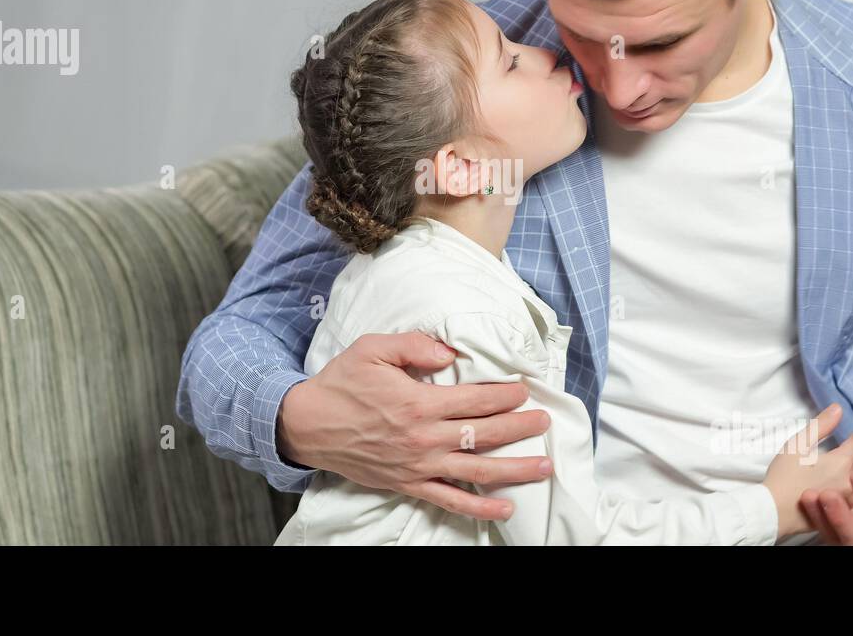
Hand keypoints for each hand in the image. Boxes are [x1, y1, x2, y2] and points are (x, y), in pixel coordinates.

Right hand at [277, 331, 553, 520]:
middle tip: (545, 422)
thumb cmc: (342, 383)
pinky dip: (478, 507)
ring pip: (476, 470)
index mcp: (418, 402)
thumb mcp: (372, 349)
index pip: (475, 400)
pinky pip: (449, 500)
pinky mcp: (408, 484)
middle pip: (484, 434)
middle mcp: (423, 437)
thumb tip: (450, 352)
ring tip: (544, 466)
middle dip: (520, 428)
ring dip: (514, 470)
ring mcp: (417, 465)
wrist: (307, 424)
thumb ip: (414, 345)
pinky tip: (504, 507)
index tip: (525, 390)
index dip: (505, 395)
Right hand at [762, 403, 852, 538]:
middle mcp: (851, 481)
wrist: (774, 511)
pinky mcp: (842, 514)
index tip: (850, 437)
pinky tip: (844, 490)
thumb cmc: (784, 476)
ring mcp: (848, 500)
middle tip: (849, 453)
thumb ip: (820, 425)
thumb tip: (838, 408)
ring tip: (851, 471)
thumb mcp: (798, 444)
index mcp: (842, 462)